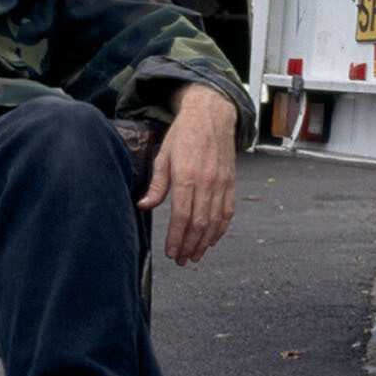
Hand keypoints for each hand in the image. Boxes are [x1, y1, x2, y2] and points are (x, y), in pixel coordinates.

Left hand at [137, 84, 238, 264]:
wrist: (211, 115)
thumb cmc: (184, 134)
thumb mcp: (163, 155)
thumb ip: (156, 184)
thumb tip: (144, 206)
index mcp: (187, 175)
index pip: (182, 216)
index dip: (177, 238)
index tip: (171, 252)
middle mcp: (207, 182)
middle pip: (200, 224)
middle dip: (190, 246)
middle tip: (182, 260)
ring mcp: (222, 183)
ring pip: (215, 222)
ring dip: (205, 243)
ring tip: (195, 256)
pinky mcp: (231, 183)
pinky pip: (228, 212)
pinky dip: (220, 229)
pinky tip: (212, 239)